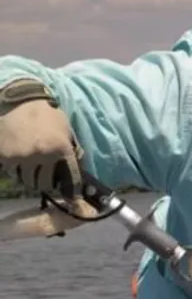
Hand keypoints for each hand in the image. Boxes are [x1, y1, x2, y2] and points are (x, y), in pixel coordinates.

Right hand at [0, 79, 82, 196]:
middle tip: (46, 179)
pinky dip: (16, 171)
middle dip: (47, 183)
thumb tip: (77, 169)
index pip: (71, 178)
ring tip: (32, 169)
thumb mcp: (66, 130)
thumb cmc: (47, 114)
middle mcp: (43, 155)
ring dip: (30, 178)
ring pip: (27, 181)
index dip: (73, 190)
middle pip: (45, 184)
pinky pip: (12, 173)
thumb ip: (71, 150)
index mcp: (61, 149)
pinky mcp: (5, 156)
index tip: (73, 199)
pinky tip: (19, 161)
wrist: (19, 100)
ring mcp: (23, 157)